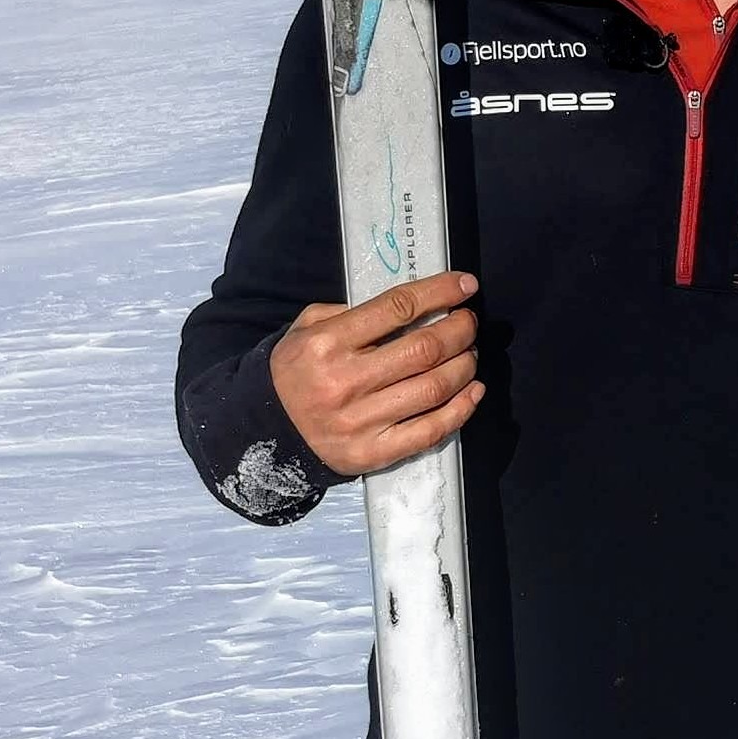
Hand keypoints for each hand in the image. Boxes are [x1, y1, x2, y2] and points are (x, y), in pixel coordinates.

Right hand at [271, 272, 482, 475]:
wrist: (264, 430)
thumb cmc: (293, 371)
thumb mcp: (306, 328)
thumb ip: (350, 312)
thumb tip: (410, 306)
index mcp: (327, 343)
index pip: (397, 308)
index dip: (439, 293)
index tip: (464, 285)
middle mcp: (345, 381)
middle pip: (424, 349)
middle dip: (459, 330)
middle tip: (468, 323)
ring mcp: (360, 421)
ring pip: (433, 388)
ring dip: (464, 366)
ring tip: (469, 354)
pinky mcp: (372, 452)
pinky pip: (429, 431)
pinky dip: (461, 410)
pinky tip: (473, 391)